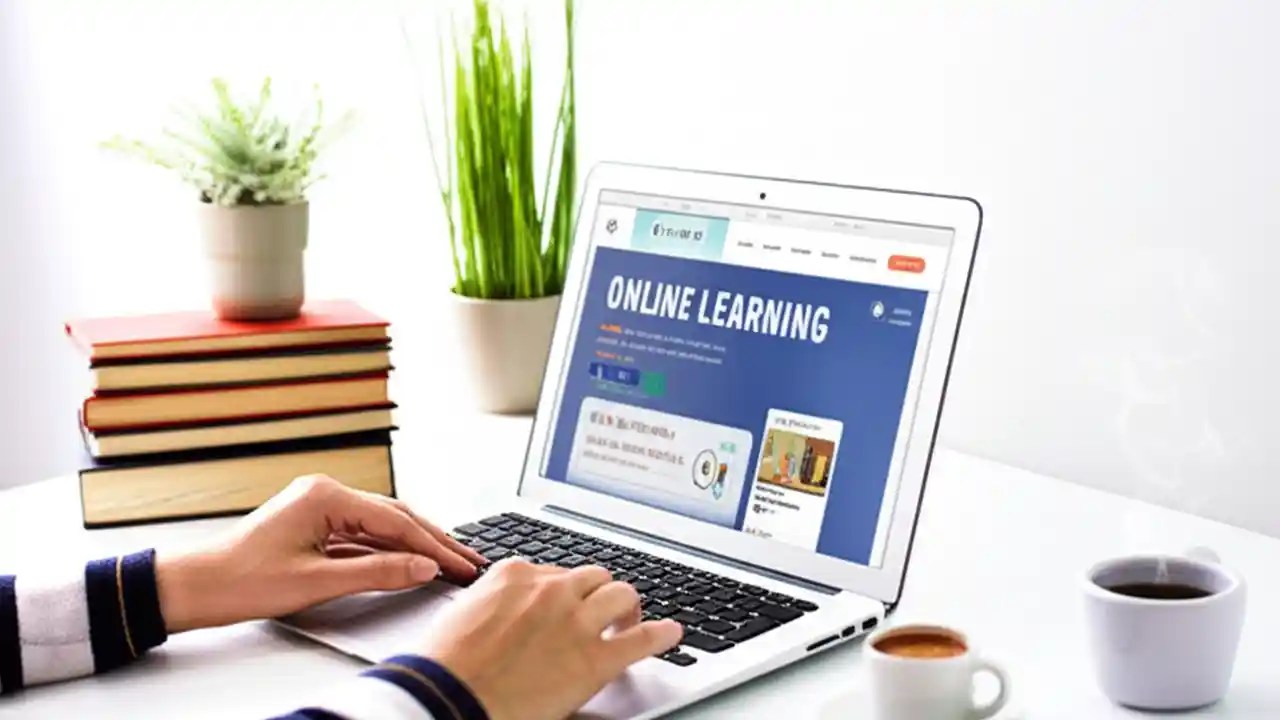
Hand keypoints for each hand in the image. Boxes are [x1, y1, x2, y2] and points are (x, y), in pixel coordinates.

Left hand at [155, 474, 484, 631]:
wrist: (194, 587)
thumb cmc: (241, 581)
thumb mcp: (317, 582)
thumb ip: (377, 573)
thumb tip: (423, 567)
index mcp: (325, 496)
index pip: (395, 520)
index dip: (433, 545)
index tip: (461, 564)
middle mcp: (324, 492)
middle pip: (394, 515)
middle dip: (433, 540)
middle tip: (468, 560)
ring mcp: (319, 507)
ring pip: (381, 525)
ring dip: (413, 546)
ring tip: (448, 563)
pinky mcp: (314, 524)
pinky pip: (361, 534)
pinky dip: (388, 551)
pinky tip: (409, 564)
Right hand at [421, 559, 682, 719]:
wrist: (447, 698)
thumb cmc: (444, 666)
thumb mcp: (463, 616)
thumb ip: (494, 604)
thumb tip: (503, 610)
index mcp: (517, 575)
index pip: (555, 571)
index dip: (563, 590)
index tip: (565, 601)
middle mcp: (552, 590)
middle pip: (593, 577)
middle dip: (597, 593)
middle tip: (599, 610)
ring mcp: (577, 621)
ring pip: (622, 595)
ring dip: (627, 607)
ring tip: (629, 619)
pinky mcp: (596, 659)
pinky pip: (643, 639)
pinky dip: (661, 636)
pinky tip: (670, 635)